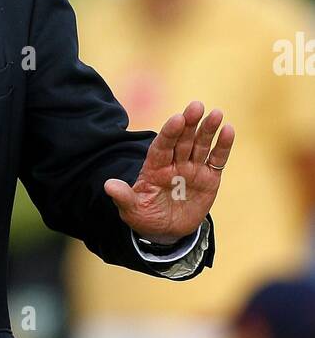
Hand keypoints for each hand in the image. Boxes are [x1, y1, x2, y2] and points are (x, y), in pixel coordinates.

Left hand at [104, 99, 233, 242]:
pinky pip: (217, 159)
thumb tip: (108, 185)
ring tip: (216, 114)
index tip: (176, 119)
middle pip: (182, 140)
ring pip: (201, 145)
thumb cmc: (146, 217)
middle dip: (189, 123)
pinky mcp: (209, 177)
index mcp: (154, 168)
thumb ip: (124, 197)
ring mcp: (192, 169)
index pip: (161, 147)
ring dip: (208, 129)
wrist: (167, 231)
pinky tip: (228, 130)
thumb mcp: (132, 210)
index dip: (169, 133)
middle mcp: (174, 163)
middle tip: (196, 106)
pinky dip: (223, 146)